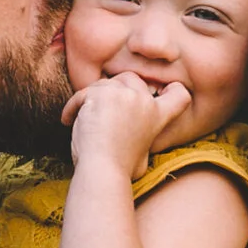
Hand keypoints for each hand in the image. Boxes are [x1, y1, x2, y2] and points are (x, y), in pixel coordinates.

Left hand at [63, 71, 190, 177]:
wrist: (103, 170)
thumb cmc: (121, 169)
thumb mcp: (143, 152)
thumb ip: (142, 134)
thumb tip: (134, 137)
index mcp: (157, 116)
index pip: (179, 94)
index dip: (172, 89)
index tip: (158, 91)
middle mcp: (143, 100)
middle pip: (131, 78)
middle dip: (115, 88)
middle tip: (103, 108)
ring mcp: (122, 94)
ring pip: (103, 84)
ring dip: (90, 99)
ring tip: (80, 119)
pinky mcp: (100, 94)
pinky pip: (82, 94)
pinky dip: (73, 107)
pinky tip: (68, 120)